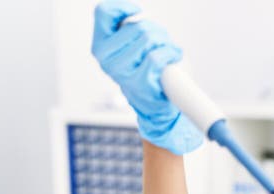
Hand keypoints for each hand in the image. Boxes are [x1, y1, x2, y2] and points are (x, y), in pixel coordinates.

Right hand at [91, 0, 202, 153]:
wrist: (155, 104)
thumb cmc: (146, 70)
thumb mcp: (131, 45)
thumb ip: (128, 28)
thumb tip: (138, 15)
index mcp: (100, 44)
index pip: (103, 12)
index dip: (125, 7)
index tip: (139, 13)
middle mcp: (105, 57)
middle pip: (137, 25)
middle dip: (157, 31)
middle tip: (161, 43)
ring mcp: (121, 71)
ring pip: (149, 38)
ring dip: (166, 42)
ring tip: (167, 52)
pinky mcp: (139, 82)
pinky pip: (158, 56)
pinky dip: (171, 54)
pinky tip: (172, 59)